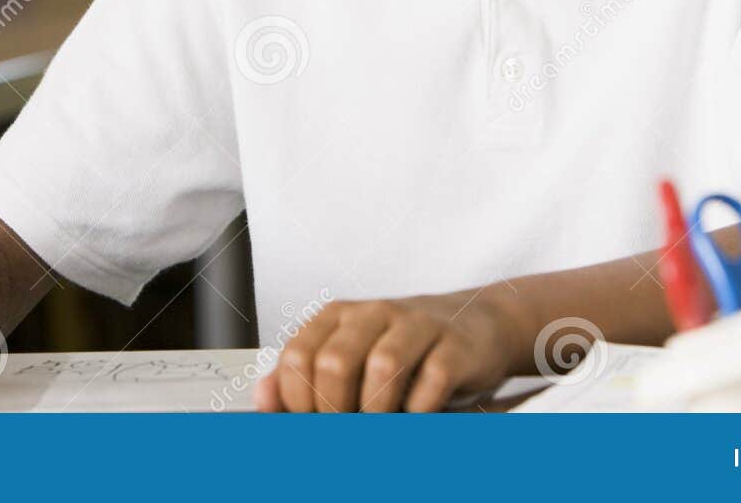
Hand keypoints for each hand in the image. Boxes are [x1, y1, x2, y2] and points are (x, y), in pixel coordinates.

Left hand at [253, 290, 525, 411]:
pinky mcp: (455, 344)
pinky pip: (433, 379)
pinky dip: (419, 408)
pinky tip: (416, 413)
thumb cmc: (405, 349)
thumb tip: (264, 399)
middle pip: (336, 361)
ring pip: (384, 366)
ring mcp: (418, 325)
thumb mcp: (350, 355)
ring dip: (378, 410)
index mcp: (339, 317)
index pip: (298, 355)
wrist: (477, 325)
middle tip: (349, 426)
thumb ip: (304, 376)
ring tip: (382, 422)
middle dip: (335, 409)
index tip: (312, 422)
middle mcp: (374, 314)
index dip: (299, 400)